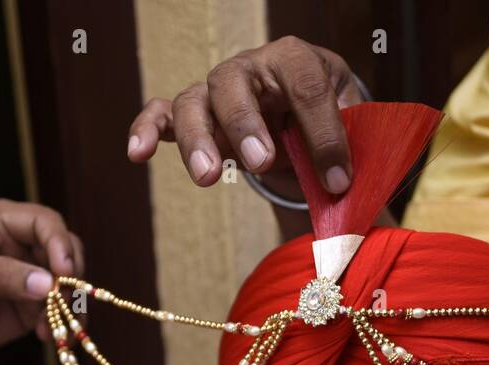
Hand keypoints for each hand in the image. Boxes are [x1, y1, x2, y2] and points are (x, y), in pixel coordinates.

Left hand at [0, 200, 84, 357]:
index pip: (45, 223)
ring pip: (67, 287)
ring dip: (71, 307)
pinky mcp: (28, 310)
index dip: (60, 245)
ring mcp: (27, 279)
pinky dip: (63, 326)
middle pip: (65, 253)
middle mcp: (21, 247)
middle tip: (67, 303)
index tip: (64, 274)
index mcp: (1, 223)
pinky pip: (57, 315)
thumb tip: (47, 284)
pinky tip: (51, 337)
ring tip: (59, 329)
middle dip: (72, 278)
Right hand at [126, 37, 361, 196]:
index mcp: (294, 59)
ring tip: (209, 177)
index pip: (306, 86)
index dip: (324, 134)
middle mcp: (249, 68)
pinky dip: (146, 129)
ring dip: (199, 139)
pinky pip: (160, 115)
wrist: (302, 114)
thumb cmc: (327, 114)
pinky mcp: (192, 116)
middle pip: (234, 83)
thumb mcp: (351, 119)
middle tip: (261, 163)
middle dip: (246, 124)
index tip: (337, 180)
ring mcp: (216, 91)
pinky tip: (137, 154)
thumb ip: (351, 140)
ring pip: (194, 101)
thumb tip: (344, 179)